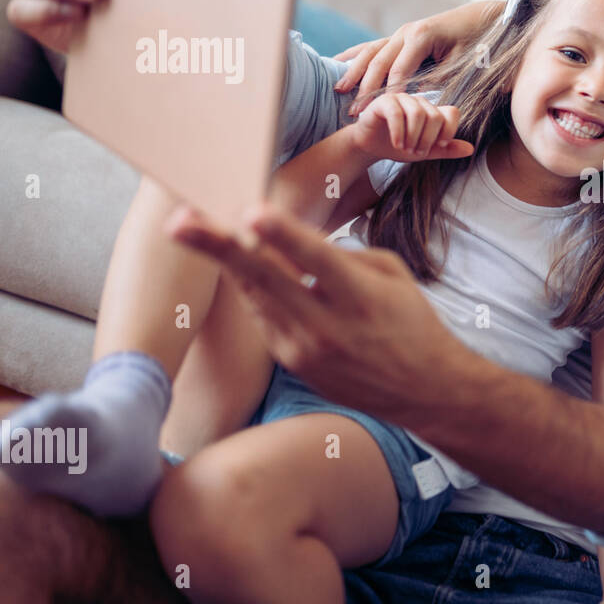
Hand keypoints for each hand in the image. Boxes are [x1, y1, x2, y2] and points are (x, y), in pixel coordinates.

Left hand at [166, 203, 462, 420]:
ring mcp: (305, 350)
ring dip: (221, 262)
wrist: (424, 391)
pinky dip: (251, 288)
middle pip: (264, 279)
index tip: (252, 212)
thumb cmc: (412, 323)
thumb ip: (344, 256)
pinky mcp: (292, 364)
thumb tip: (297, 241)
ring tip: (188, 229)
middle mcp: (328, 327)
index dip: (283, 235)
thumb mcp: (392, 276)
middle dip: (218, 247)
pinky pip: (264, 317)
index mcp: (361, 298)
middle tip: (179, 221)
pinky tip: (237, 265)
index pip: (316, 260)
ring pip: (254, 296)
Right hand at [333, 0, 505, 115]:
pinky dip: (355, 55)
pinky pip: (372, 46)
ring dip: (354, 72)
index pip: (398, 70)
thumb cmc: (474, 44)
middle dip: (365, 87)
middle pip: (379, 62)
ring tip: (339, 90)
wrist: (477, 20)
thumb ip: (441, 78)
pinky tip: (337, 62)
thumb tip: (422, 95)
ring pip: (371, 52)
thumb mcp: (461, 64)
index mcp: (421, 37)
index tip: (378, 113)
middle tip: (353, 110)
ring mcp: (400, 33)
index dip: (388, 93)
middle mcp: (406, 32)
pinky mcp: (399, 36)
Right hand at [351, 92, 473, 161]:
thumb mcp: (425, 152)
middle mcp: (419, 102)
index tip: (438, 145)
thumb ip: (446, 150)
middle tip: (416, 152)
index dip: (449, 130)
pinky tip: (397, 144)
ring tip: (405, 148)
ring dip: (413, 136)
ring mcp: (402, 99)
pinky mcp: (384, 101)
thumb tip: (470, 149)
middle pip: (435, 116)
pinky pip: (397, 113)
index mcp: (432, 111)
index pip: (452, 112)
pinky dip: (399, 132)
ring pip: (418, 114)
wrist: (370, 147)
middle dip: (427, 139)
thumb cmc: (399, 146)